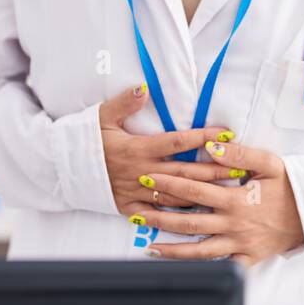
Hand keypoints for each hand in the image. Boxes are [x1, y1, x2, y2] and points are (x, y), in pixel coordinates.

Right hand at [98, 84, 238, 213]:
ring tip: (227, 193)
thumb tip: (143, 88)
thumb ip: (124, 102)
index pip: (178, 142)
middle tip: (241, 169)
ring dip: (203, 194)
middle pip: (186, 172)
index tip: (226, 134)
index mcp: (138, 148)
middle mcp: (142, 171)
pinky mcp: (129, 208)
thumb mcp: (102, 116)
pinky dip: (177, 216)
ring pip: (176, 195)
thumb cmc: (86, 140)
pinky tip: (198, 216)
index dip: (203, 138)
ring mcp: (137, 192)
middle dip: (215, 171)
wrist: (63, 170)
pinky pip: (157, 214)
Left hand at [125, 141, 303, 267]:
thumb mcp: (269, 163)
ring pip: (199, 250)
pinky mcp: (247, 259)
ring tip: (148, 243)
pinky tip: (180, 264)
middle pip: (189, 222)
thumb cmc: (291, 185)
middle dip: (160, 215)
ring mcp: (240, 244)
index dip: (169, 183)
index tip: (149, 177)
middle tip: (137, 211)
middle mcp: (234, 224)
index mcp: (237, 199)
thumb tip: (209, 145)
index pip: (194, 190)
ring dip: (171, 247)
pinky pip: (218, 266)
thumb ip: (238, 153)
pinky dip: (197, 267)